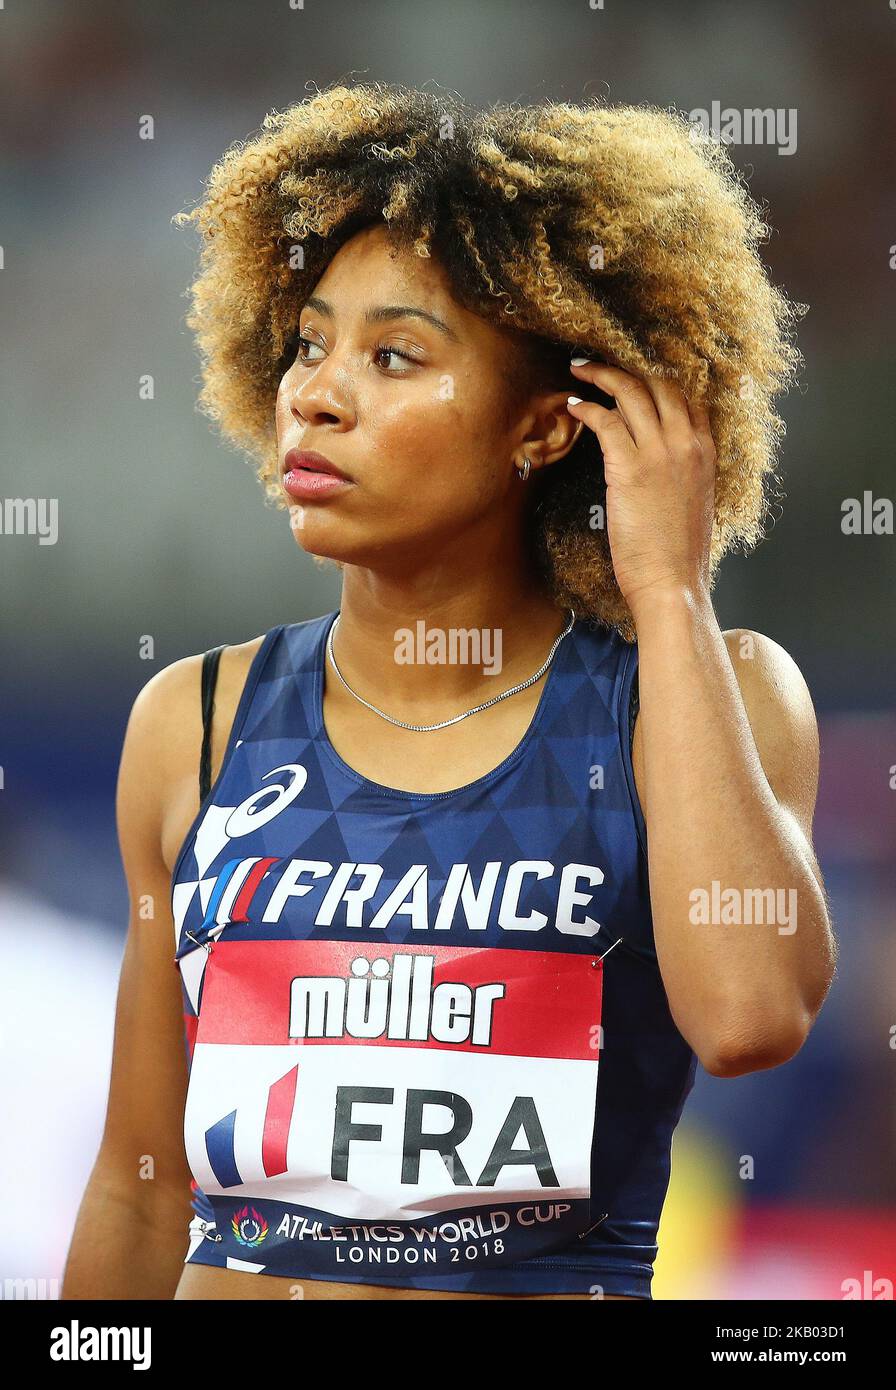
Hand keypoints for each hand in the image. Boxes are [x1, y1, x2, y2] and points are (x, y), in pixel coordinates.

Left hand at [567, 361, 716, 619]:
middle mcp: (686, 443)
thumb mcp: (694, 502)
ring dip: (602, 374)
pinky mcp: (630, 467)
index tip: (639, 367)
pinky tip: (573, 405)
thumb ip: (683, 473)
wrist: (674, 582)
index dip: (662, 375)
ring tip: (580, 369)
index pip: (689, 395)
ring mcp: (660, 452)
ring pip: (631, 391)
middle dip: (629, 364)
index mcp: (706, 451)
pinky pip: (605, 420)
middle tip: (602, 359)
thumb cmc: (679, 554)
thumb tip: (659, 462)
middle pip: (660, 382)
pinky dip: (586, 407)